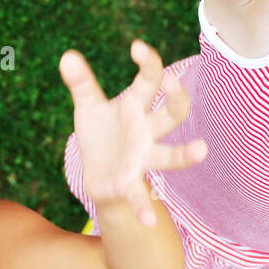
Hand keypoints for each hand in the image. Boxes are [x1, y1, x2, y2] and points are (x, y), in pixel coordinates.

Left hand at [60, 40, 205, 226]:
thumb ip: (81, 83)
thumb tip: (67, 56)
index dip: (148, 61)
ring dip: (186, 154)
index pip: (150, 79)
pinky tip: (147, 221)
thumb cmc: (100, 133)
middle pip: (173, 113)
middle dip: (177, 98)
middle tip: (171, 81)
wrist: (97, 174)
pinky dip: (144, 208)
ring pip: (171, 156)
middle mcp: (148, 131)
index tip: (137, 46)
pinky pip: (140, 195)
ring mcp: (144, 158)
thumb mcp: (88, 106)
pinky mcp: (131, 183)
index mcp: (136, 106)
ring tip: (201, 150)